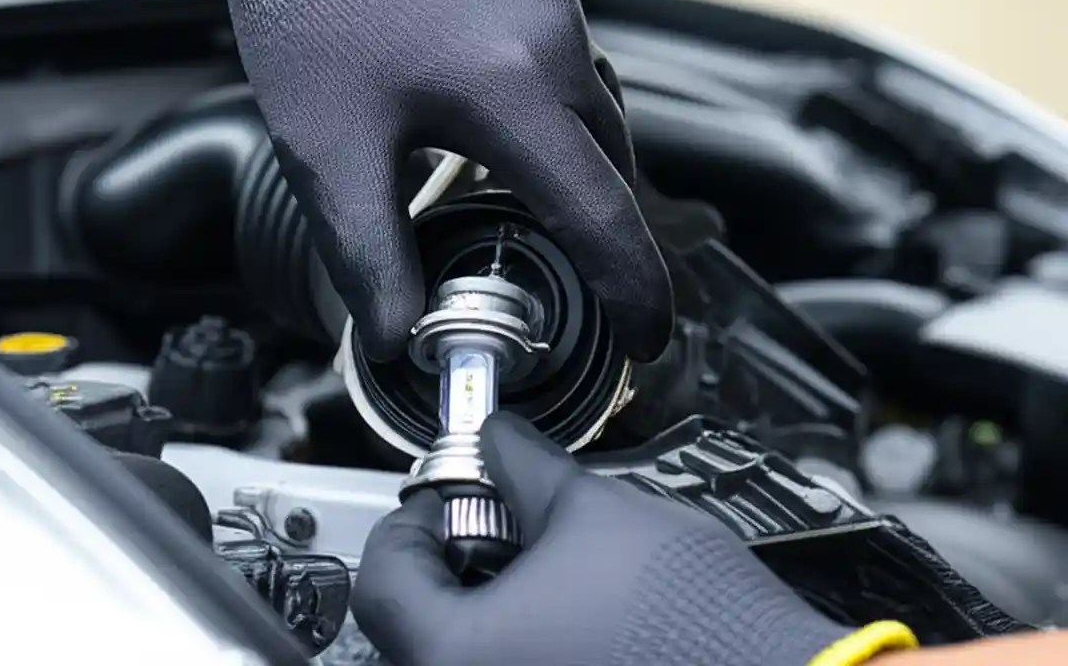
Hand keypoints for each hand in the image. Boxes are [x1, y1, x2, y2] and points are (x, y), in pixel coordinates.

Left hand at [210, 0, 672, 361]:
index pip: (601, 213)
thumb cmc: (306, 7)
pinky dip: (567, 139)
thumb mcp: (327, 150)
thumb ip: (370, 253)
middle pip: (617, 171)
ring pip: (602, 125)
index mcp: (514, 86)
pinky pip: (578, 85)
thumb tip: (396, 334)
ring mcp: (551, 11)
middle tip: (597, 304)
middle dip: (614, 246)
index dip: (632, 290)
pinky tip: (522, 159)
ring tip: (557, 242)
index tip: (645, 339)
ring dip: (591, 188)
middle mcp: (553, 43)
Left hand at [352, 413, 848, 665]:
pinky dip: (525, 642)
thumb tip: (500, 438)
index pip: (383, 581)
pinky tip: (577, 614)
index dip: (410, 524)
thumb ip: (526, 468)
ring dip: (488, 605)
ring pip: (467, 656)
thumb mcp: (595, 511)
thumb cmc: (697, 622)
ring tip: (545, 566)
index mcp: (455, 657)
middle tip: (494, 525)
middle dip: (452, 564)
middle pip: (417, 625)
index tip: (443, 502)